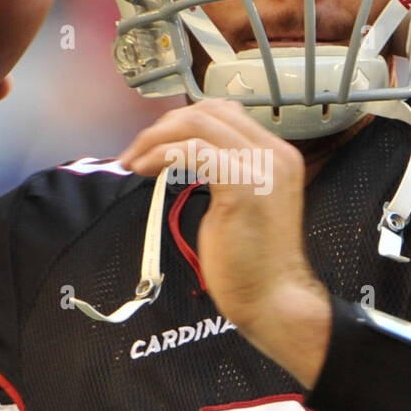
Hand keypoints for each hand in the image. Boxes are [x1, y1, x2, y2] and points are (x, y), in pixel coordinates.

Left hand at [117, 99, 331, 384]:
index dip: (183, 122)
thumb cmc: (254, 262)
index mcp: (277, 155)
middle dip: (164, 126)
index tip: (155, 143)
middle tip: (136, 151)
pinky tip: (144, 169)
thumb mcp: (245, 203)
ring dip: (156, 138)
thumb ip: (229, 173)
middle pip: (209, 112)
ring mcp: (261, 168)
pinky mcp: (242, 186)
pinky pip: (193, 152)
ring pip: (198, 125)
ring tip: (133, 161)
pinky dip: (161, 155)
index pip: (226, 113)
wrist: (274, 298)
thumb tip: (192, 153)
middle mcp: (275, 154)